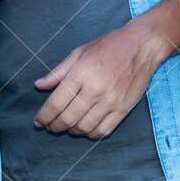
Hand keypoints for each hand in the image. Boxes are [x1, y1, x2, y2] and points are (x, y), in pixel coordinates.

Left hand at [31, 21, 168, 136]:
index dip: (44, 116)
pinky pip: (104, 130)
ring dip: (71, 131)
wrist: (141, 46)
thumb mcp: (79, 52)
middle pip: (68, 118)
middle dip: (54, 126)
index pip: (56, 103)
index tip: (38, 122)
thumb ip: (58, 72)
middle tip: (49, 127)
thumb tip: (39, 85)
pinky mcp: (124, 109)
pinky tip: (85, 129)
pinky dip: (91, 134)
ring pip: (84, 127)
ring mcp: (111, 101)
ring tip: (66, 127)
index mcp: (81, 73)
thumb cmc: (108, 46)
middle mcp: (95, 89)